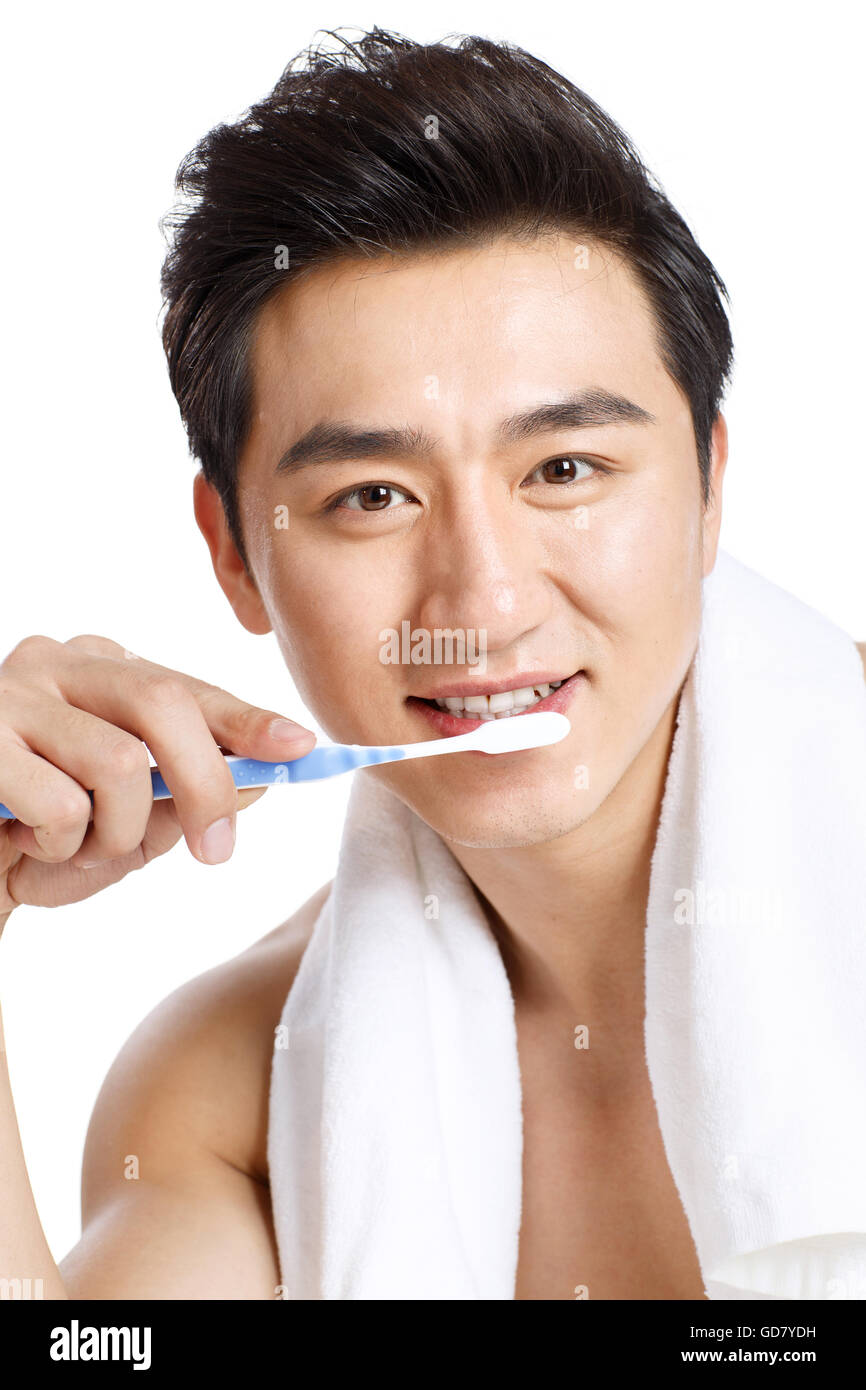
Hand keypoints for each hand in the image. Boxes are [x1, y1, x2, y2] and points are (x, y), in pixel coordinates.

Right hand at [0, 634, 315, 919]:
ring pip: (120, 763)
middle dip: (207, 785)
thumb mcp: (126, 827)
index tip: (302, 747)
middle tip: (217, 852)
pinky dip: (60, 847)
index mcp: (98, 672)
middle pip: (164, 705)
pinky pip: (61, 804)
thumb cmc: (36, 842)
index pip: (188, 688)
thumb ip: (185, 797)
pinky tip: (22, 843)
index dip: (247, 719)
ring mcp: (10, 693)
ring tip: (74, 849)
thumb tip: (263, 777)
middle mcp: (55, 663)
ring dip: (114, 834)